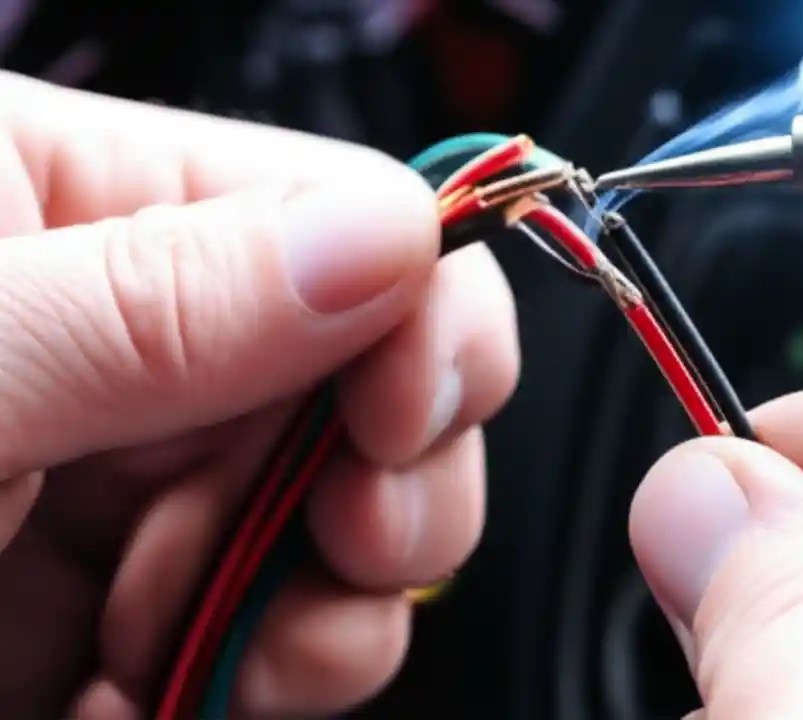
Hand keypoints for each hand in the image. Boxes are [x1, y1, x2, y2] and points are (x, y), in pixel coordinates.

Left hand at [0, 72, 517, 717]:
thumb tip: (396, 234)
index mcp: (64, 200)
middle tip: (363, 540)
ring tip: (240, 660)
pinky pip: (255, 622)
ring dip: (328, 609)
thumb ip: (167, 298)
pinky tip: (157, 697)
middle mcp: (115, 330)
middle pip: (366, 381)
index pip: (332, 213)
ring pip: (332, 519)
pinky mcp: (109, 597)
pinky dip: (246, 677)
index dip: (416, 314)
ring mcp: (117, 470)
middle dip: (392, 482)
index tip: (408, 418)